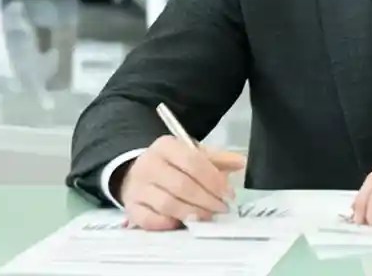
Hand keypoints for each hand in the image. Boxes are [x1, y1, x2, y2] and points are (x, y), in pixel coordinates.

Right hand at [119, 135, 246, 230]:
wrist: (137, 173)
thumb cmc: (172, 165)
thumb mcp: (192, 154)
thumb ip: (217, 159)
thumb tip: (241, 163)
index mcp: (166, 146)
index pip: (193, 162)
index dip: (213, 180)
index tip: (229, 194)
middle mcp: (148, 164)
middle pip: (181, 185)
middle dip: (206, 200)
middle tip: (221, 209)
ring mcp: (137, 187)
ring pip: (167, 204)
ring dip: (191, 213)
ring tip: (206, 218)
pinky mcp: (130, 207)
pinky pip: (149, 220)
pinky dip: (167, 224)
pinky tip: (181, 224)